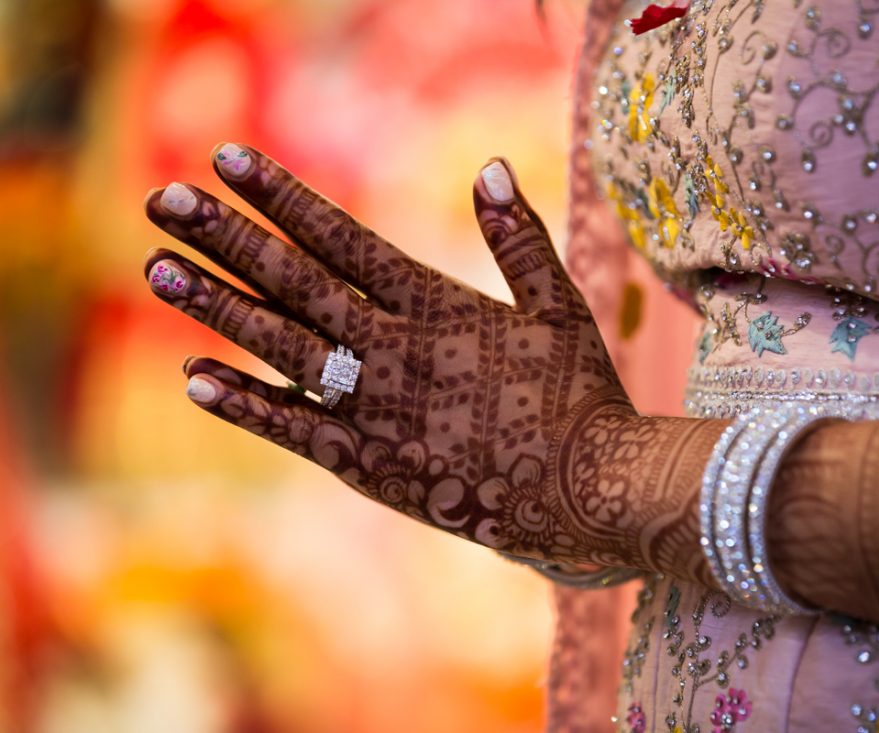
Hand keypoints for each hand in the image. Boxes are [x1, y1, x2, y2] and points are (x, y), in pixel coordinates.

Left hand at [144, 144, 724, 574]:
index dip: (281, 196)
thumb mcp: (558, 307)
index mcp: (439, 306)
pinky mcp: (369, 464)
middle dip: (225, 237)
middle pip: (294, 285)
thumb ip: (518, 239)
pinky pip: (293, 429)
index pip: (342, 238)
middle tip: (163, 199)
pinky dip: (242, 402)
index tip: (226, 158)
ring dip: (215, 307)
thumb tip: (489, 166)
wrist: (587, 495)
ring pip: (280, 348)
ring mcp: (376, 410)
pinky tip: (193, 376)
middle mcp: (394, 352)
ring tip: (155, 268)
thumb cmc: (578, 397)